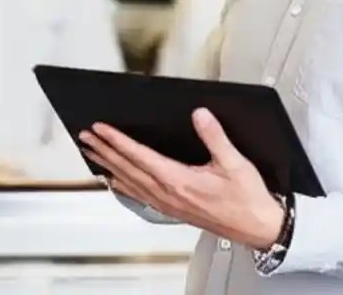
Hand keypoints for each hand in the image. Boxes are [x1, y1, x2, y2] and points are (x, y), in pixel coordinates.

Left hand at [79, 108, 283, 249]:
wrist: (256, 227)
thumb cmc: (247, 199)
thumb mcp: (235, 163)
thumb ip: (215, 137)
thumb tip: (200, 115)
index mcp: (180, 181)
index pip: (140, 156)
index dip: (118, 141)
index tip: (101, 129)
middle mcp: (168, 194)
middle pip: (127, 169)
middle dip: (104, 150)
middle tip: (86, 136)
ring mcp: (167, 204)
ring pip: (129, 182)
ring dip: (108, 165)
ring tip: (92, 153)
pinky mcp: (171, 209)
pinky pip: (139, 195)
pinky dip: (122, 185)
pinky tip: (114, 180)